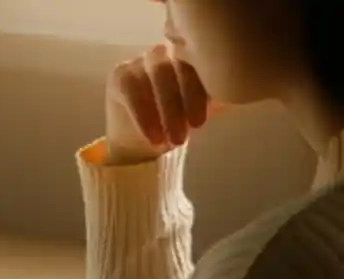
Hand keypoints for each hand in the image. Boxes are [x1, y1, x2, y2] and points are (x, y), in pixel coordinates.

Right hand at [105, 44, 212, 164]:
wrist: (143, 145)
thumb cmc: (177, 123)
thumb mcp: (201, 112)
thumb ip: (218, 100)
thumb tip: (237, 94)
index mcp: (191, 57)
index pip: (200, 64)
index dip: (201, 93)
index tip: (200, 125)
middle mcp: (167, 52)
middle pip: (178, 65)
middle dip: (183, 102)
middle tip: (187, 135)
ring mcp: (141, 61)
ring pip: (158, 73)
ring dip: (166, 108)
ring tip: (170, 140)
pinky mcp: (120, 75)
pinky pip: (132, 90)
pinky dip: (143, 115)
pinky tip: (152, 137)